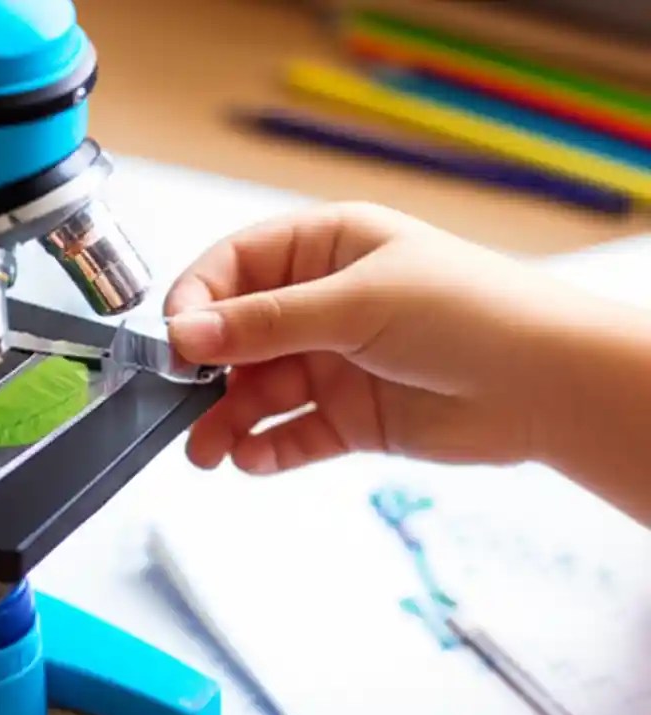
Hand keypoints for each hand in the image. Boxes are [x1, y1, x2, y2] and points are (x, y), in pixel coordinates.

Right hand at [165, 202, 584, 474]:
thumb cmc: (470, 311)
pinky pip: (293, 434)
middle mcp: (322, 303)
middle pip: (238, 335)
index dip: (198, 301)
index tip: (173, 340)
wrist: (548, 385)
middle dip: (204, 371)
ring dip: (227, 420)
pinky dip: (268, 448)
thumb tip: (184, 332)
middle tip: (178, 400)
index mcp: (324, 248)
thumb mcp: (355, 303)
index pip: (235, 268)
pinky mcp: (351, 416)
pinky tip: (255, 459)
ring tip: (207, 451)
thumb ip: (264, 323)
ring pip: (258, 392)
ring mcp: (335, 362)